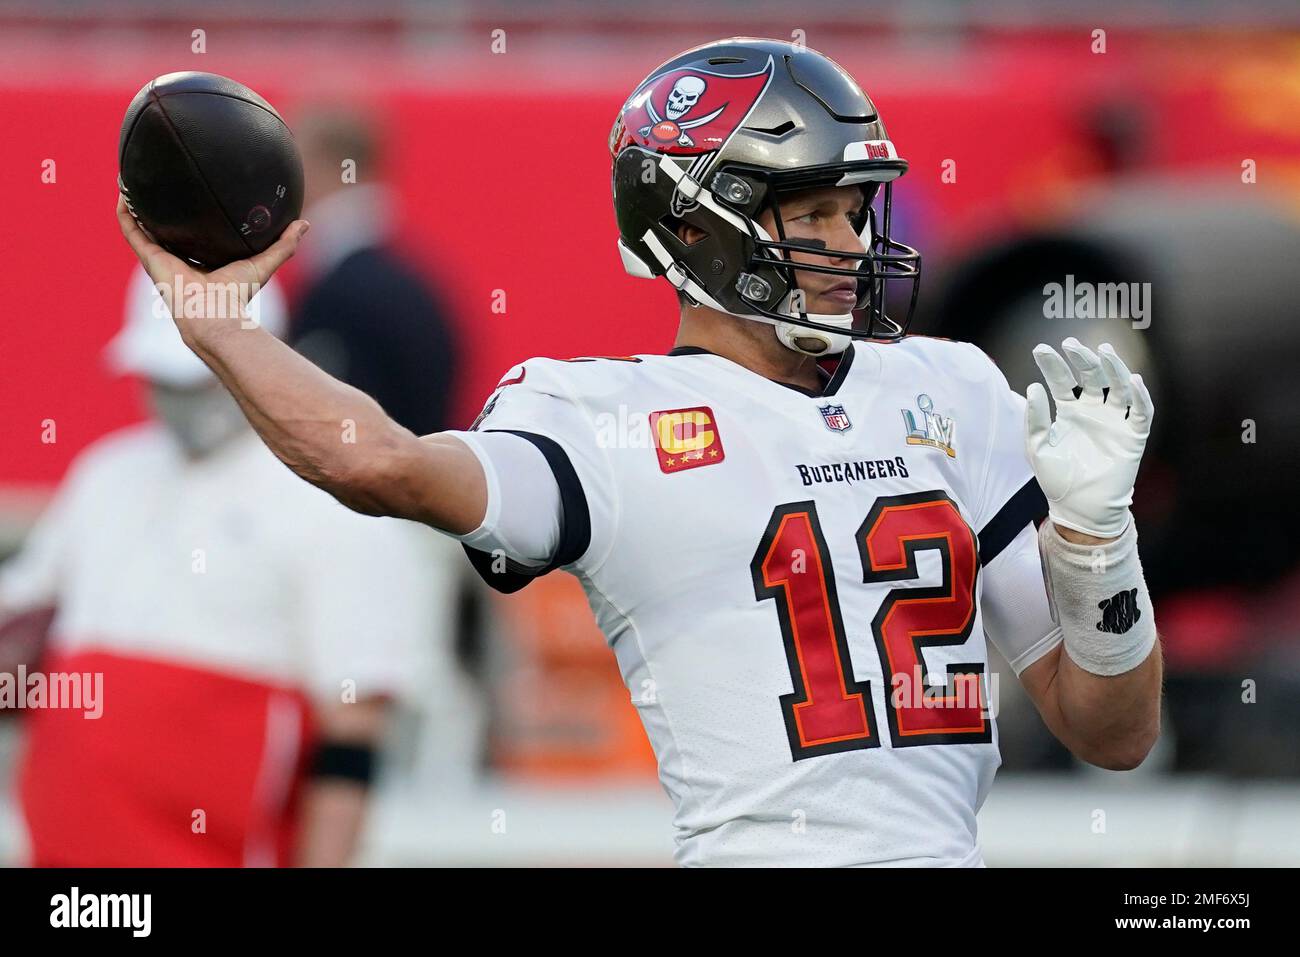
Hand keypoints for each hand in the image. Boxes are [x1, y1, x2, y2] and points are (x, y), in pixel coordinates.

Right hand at [116, 194, 308, 328]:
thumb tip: (304, 223)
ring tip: (130, 179)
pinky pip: (132, 230)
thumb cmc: (238, 295)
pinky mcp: (149, 258)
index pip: (194, 233)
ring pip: (142, 225)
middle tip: (158, 179)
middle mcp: (179, 257)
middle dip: (160, 206)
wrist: (215, 315)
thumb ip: (284, 245)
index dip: (191, 215)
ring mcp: (162, 257)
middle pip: (165, 227)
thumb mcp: (264, 263)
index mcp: (202, 258)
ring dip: (135, 203)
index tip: (192, 192)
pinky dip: (125, 212)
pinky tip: (123, 192)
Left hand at [1024, 338, 1153, 538]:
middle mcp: (1093, 410)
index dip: (1053, 364)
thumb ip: (1035, 418)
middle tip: (1071, 344)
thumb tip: (1033, 386)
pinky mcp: (1133, 435)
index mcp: (1069, 410)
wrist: (1079, 507)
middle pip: (1092, 376)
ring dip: (1114, 368)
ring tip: (1104, 350)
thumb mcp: (1037, 447)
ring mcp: (1114, 420)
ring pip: (1119, 386)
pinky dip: (1140, 396)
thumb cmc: (1056, 478)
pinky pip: (1141, 412)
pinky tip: (1134, 380)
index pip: (1062, 380)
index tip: (1040, 349)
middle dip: (1083, 358)